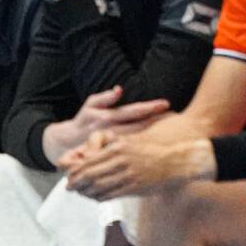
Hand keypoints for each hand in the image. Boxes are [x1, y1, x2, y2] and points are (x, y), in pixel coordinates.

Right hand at [41, 85, 171, 167]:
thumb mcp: (90, 106)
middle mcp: (112, 133)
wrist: (68, 145)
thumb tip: (119, 89)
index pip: (133, 111)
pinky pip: (132, 151)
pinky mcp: (114, 156)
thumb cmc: (84, 121)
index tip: (166, 104)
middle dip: (158, 121)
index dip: (150, 107)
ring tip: (174, 128)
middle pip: (140, 126)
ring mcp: (114, 146)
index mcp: (107, 119)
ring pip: (138, 139)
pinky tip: (160, 145)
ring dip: (155, 134)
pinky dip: (147, 146)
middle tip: (177, 117)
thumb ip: (104, 98)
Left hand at [64, 132, 212, 199]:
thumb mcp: (132, 140)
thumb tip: (94, 154)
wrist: (179, 159)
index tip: (69, 176)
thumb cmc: (155, 149)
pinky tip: (97, 197)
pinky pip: (112, 194)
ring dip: (87, 192)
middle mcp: (121, 161)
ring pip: (99, 187)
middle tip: (70, 188)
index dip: (76, 171)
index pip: (89, 161)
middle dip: (77, 183)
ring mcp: (129, 175)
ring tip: (82, 194)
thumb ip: (113, 146)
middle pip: (90, 175)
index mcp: (118, 147)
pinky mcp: (136, 187)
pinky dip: (101, 197)